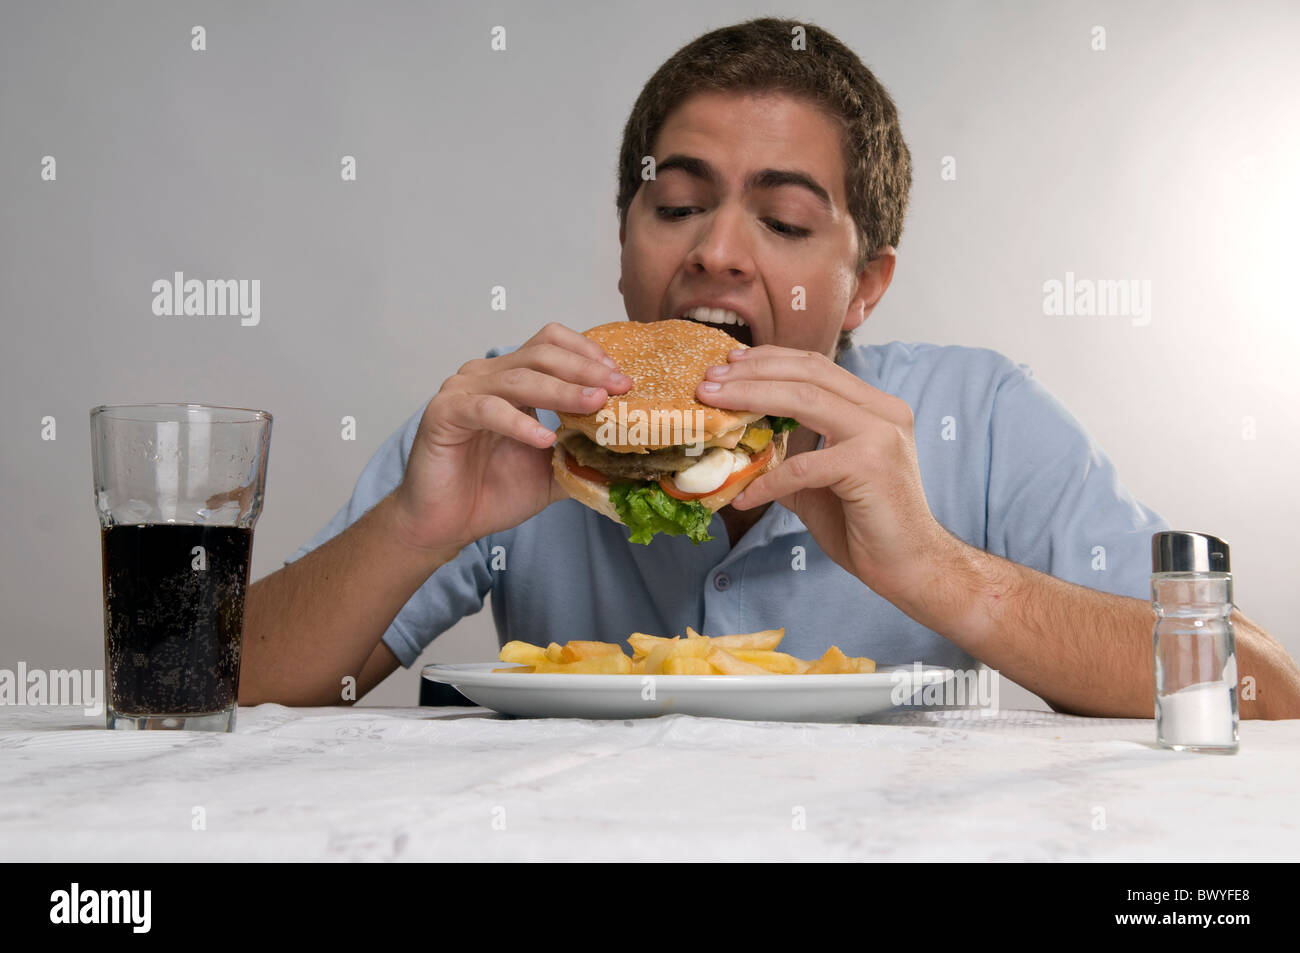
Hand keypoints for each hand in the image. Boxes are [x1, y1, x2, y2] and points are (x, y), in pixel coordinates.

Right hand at [393, 323, 631, 551]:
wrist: (446, 525)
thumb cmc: (491, 493)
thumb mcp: (550, 472)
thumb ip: (582, 456)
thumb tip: (627, 457)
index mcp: (512, 380)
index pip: (552, 345)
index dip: (588, 354)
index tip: (620, 378)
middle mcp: (487, 376)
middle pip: (542, 354)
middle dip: (585, 370)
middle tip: (618, 388)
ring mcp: (463, 391)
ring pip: (520, 379)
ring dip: (562, 391)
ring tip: (594, 405)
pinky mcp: (445, 414)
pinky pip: (487, 408)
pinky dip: (519, 422)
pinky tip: (544, 438)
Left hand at [697, 344, 951, 601]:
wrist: (911, 566)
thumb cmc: (867, 526)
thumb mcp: (819, 483)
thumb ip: (790, 457)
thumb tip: (742, 451)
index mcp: (874, 407)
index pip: (816, 367)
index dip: (769, 360)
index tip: (728, 363)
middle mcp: (883, 411)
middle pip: (808, 372)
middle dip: (752, 371)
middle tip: (708, 380)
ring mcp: (879, 434)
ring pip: (805, 399)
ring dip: (752, 397)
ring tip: (713, 404)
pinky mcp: (869, 466)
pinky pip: (802, 465)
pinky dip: (767, 480)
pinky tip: (743, 496)